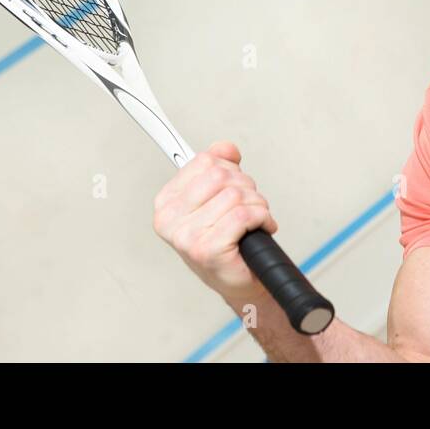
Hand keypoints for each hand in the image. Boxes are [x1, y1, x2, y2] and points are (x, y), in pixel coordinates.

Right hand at [152, 141, 279, 298]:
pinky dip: (262, 219)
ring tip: (253, 221)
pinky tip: (261, 229)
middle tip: (247, 207)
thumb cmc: (228, 241)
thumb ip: (218, 167)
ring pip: (236, 194)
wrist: (240, 281)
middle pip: (222, 175)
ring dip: (257, 205)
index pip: (204, 161)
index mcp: (166, 202)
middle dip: (246, 187)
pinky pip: (244, 215)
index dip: (229, 169)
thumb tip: (225, 148)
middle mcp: (170, 219)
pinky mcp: (207, 250)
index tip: (232, 185)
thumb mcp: (217, 198)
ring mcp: (186, 236)